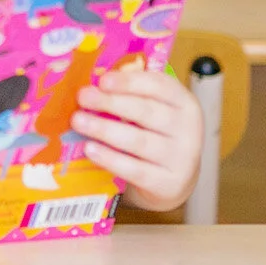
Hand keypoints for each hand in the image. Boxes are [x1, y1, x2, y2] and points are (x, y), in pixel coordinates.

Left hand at [73, 69, 202, 211]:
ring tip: (78, 121)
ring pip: (139, 141)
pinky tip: (90, 149)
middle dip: (111, 102)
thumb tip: (94, 84)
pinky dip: (110, 159)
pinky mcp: (168, 183)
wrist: (174, 177)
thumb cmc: (156, 133)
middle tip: (83, 97)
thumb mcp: (154, 109)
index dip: (130, 82)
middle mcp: (187, 129)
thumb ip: (131, 94)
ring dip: (104, 129)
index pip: (159, 86)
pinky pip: (135, 169)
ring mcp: (180, 158)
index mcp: (184, 102)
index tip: (103, 80)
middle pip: (146, 112)